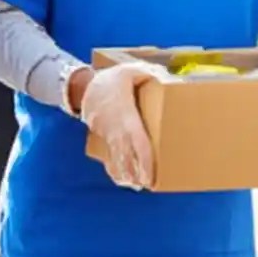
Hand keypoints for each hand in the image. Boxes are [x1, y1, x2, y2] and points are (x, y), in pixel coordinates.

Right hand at [80, 62, 164, 189]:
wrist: (85, 84)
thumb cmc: (114, 77)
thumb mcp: (133, 70)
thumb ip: (153, 74)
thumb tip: (172, 80)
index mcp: (125, 115)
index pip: (137, 141)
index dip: (144, 159)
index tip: (150, 175)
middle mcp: (115, 128)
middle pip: (126, 155)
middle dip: (136, 172)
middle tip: (147, 185)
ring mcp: (107, 134)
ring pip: (116, 158)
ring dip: (125, 174)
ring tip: (137, 187)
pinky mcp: (102, 136)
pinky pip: (108, 156)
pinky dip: (114, 169)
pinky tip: (122, 180)